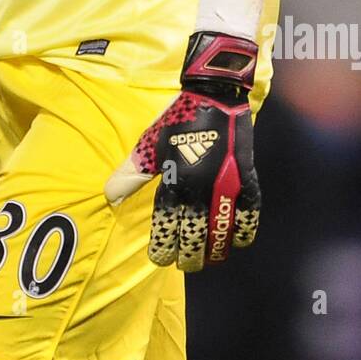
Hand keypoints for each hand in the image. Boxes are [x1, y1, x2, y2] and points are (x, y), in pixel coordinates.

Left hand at [104, 32, 260, 270]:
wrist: (214, 95)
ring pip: (222, 231)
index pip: (166, 226)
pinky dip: (244, 232)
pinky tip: (237, 241)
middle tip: (185, 264)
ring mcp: (227, 185)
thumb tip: (110, 197)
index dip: (163, 246)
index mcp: (173, 180)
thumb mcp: (148, 146)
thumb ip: (130, 174)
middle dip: (189, 255)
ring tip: (209, 259)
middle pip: (194, 235)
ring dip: (215, 250)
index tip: (160, 257)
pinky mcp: (247, 178)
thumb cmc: (176, 121)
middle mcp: (200, 188)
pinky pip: (250, 214)